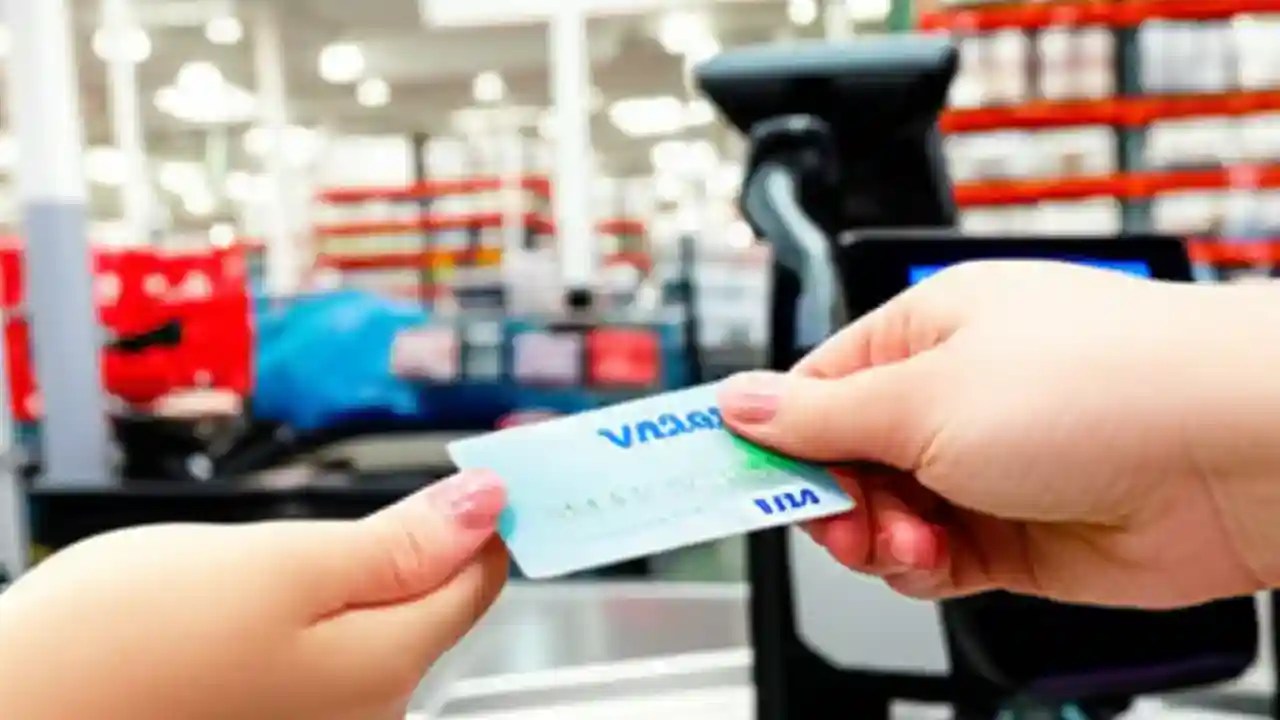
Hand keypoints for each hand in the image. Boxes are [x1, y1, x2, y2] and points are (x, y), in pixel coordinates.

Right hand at [0, 471, 507, 719]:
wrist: (7, 715)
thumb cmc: (121, 644)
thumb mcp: (277, 564)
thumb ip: (397, 545)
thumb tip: (487, 507)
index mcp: (384, 672)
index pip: (475, 582)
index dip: (480, 514)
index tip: (473, 471)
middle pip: (419, 612)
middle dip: (387, 557)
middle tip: (307, 534)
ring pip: (359, 636)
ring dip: (330, 594)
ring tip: (236, 589)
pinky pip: (308, 668)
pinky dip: (289, 630)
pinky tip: (222, 629)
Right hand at [718, 261, 1279, 608]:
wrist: (1235, 452)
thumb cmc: (1101, 384)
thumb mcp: (925, 395)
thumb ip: (822, 416)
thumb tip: (740, 402)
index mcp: (926, 332)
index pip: (817, 386)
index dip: (774, 435)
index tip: (735, 475)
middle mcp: (954, 396)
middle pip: (844, 460)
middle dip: (828, 496)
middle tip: (832, 516)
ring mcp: (987, 466)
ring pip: (885, 518)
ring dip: (878, 538)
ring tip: (903, 539)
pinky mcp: (1017, 534)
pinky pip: (933, 561)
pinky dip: (920, 568)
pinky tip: (933, 559)